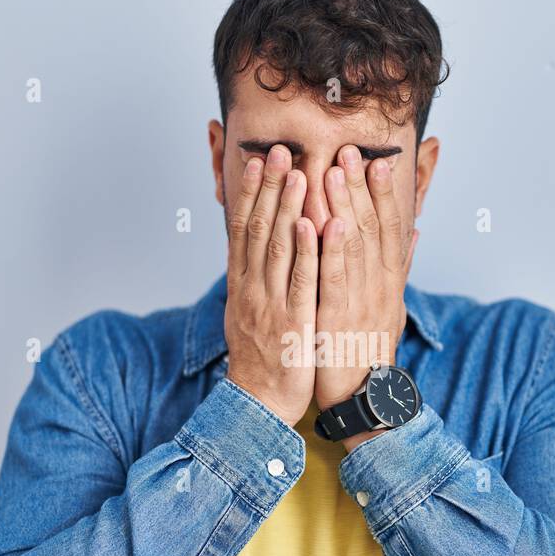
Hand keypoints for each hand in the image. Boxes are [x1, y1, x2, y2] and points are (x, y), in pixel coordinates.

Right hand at [224, 145, 317, 426]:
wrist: (259, 404)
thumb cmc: (262, 358)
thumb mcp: (249, 313)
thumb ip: (254, 281)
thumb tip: (253, 252)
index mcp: (242, 285)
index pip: (242, 230)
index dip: (250, 194)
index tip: (257, 161)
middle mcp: (251, 289)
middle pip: (257, 230)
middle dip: (268, 188)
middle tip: (277, 151)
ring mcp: (269, 305)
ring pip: (277, 249)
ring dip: (287, 209)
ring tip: (297, 174)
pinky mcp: (292, 324)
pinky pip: (300, 283)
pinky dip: (306, 253)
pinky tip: (312, 226)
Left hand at [316, 144, 419, 449]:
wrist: (362, 396)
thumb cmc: (367, 346)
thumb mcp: (389, 302)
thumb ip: (399, 265)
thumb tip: (417, 230)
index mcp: (387, 281)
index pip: (390, 228)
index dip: (385, 193)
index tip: (378, 160)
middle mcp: (378, 286)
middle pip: (372, 228)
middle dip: (360, 188)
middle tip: (350, 152)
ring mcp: (359, 301)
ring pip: (352, 246)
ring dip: (343, 206)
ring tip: (333, 172)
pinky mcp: (336, 319)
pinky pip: (333, 279)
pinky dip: (329, 250)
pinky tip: (322, 223)